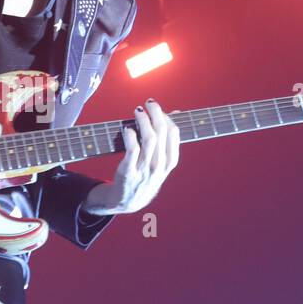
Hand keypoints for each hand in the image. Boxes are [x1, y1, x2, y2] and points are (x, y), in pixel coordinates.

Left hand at [84, 99, 179, 213]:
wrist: (129, 200)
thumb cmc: (146, 175)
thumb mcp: (161, 161)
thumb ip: (167, 139)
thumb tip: (175, 113)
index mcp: (170, 161)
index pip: (174, 133)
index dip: (166, 116)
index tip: (158, 107)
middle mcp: (159, 165)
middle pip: (162, 132)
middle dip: (155, 113)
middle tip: (148, 103)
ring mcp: (145, 169)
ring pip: (149, 139)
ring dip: (143, 121)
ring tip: (137, 111)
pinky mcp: (129, 171)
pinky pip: (132, 150)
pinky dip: (130, 135)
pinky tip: (127, 128)